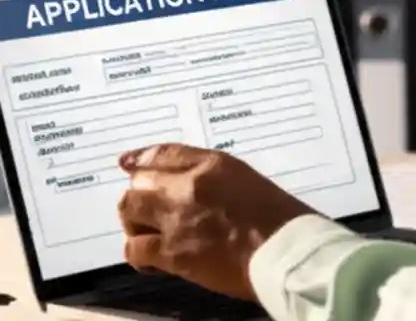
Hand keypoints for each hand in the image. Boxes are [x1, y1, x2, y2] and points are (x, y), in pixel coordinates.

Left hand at [116, 143, 315, 300]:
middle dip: (141, 196)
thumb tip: (198, 194)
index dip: (143, 159)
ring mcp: (178, 217)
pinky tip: (151, 262)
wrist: (287, 251)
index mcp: (214, 165)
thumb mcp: (250, 184)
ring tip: (147, 235)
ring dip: (135, 222)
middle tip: (148, 213)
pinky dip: (139, 254)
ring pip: (130, 209)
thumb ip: (219, 183)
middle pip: (141, 181)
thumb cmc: (283, 220)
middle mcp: (190, 184)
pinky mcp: (172, 252)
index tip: (128, 163)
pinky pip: (135, 248)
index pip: (166, 154)